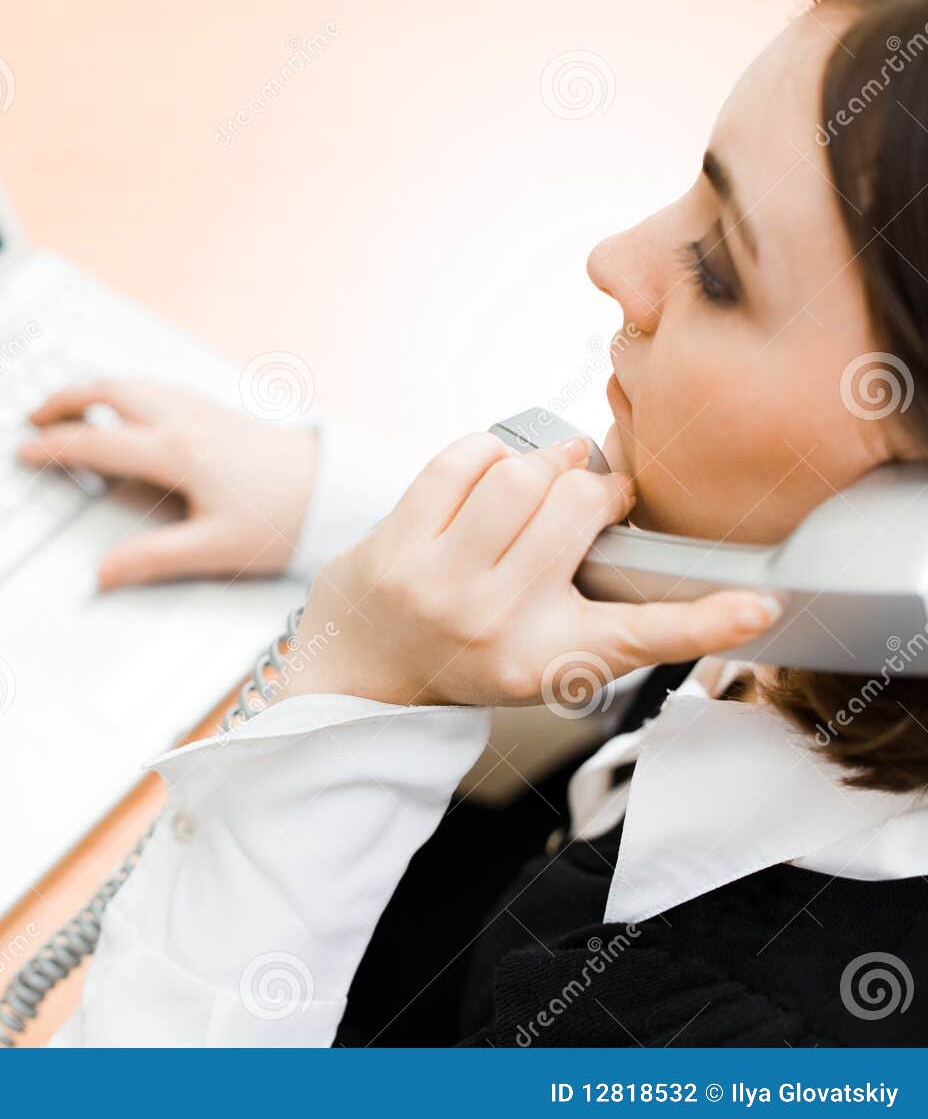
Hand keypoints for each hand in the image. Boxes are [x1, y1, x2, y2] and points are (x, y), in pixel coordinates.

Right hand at [18, 378, 316, 588]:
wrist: (330, 488)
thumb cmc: (279, 518)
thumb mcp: (213, 549)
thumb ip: (152, 560)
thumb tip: (102, 575)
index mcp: (175, 452)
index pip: (96, 441)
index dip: (53, 446)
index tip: (23, 451)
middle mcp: (182, 419)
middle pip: (107, 391)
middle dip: (63, 399)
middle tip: (32, 416)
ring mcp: (199, 408)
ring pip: (131, 381)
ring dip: (91, 387)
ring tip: (67, 404)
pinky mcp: (214, 408)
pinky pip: (155, 385)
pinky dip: (123, 387)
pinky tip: (124, 402)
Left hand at [277, 432, 781, 708]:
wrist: (360, 667)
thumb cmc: (464, 651)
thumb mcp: (539, 655)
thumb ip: (591, 607)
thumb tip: (621, 505)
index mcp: (549, 660)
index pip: (641, 640)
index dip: (708, 623)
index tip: (758, 608)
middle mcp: (497, 623)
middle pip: (579, 506)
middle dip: (595, 484)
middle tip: (592, 494)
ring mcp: (440, 583)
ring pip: (521, 473)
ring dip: (545, 459)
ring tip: (548, 472)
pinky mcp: (396, 545)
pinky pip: (464, 459)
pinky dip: (488, 451)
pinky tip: (490, 472)